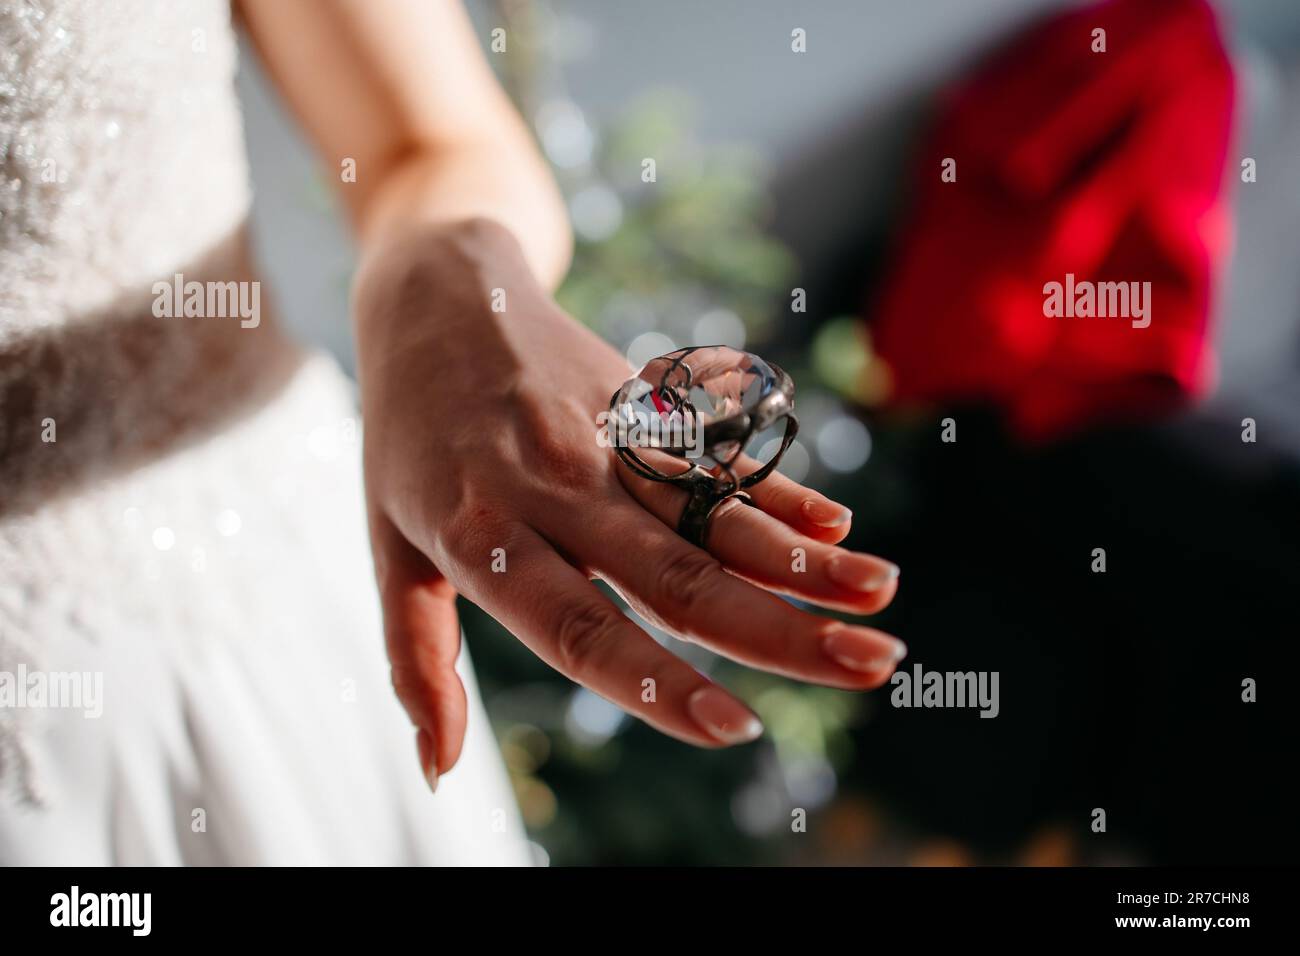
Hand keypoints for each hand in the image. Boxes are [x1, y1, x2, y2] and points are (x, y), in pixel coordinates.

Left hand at [352, 217, 905, 790]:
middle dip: (782, 629)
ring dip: (805, 559)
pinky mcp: (641, 404)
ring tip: (881, 600)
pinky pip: (717, 458)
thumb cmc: (407, 439)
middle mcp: (555, 487)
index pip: (579, 626)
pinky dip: (777, 494)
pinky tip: (839, 530)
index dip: (657, 682)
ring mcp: (605, 439)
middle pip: (679, 574)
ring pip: (716, 513)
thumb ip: (416, 660)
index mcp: (483, 536)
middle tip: (870, 667)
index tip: (735, 728)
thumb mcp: (387, 548)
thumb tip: (439, 772)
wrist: (438, 293)